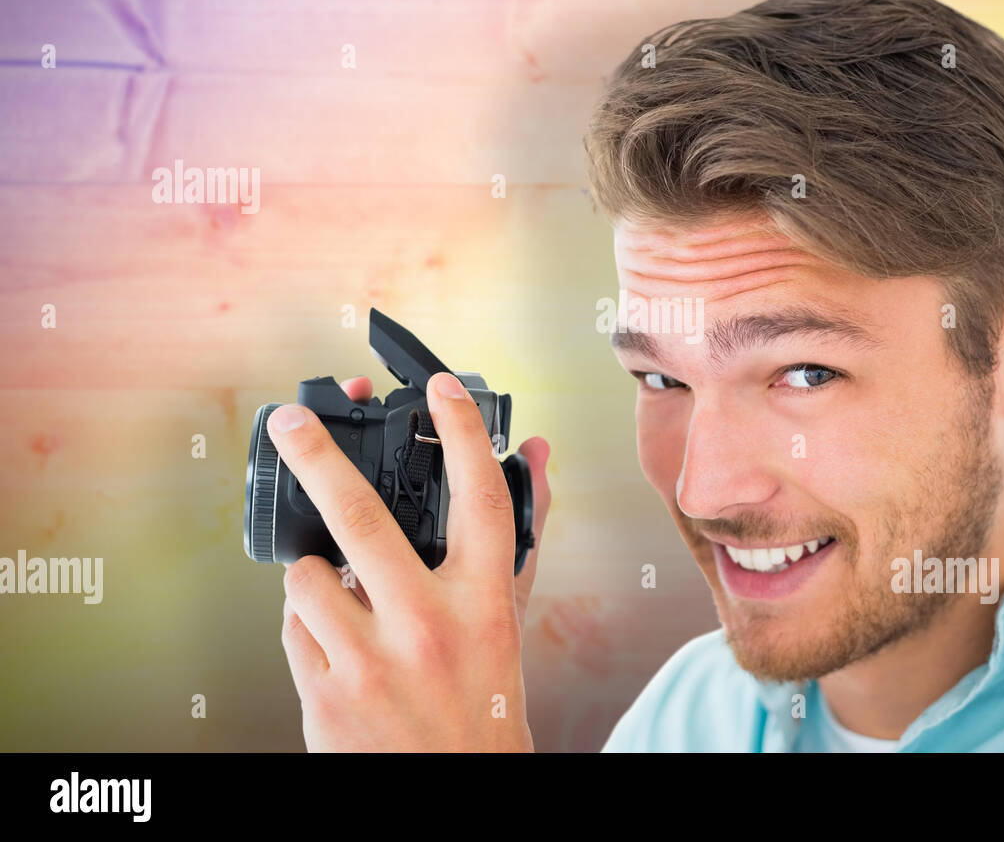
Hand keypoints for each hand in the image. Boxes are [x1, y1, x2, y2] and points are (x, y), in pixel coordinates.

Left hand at [274, 372, 550, 751]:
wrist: (451, 790)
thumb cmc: (483, 701)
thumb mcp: (509, 616)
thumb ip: (522, 532)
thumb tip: (536, 457)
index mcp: (483, 601)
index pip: (478, 495)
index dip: (460, 430)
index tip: (441, 388)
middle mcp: (428, 626)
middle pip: (360, 518)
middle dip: (316, 456)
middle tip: (291, 422)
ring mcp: (371, 663)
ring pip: (309, 577)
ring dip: (318, 576)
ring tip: (348, 598)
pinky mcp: (325, 696)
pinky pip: (293, 629)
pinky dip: (309, 626)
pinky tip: (340, 644)